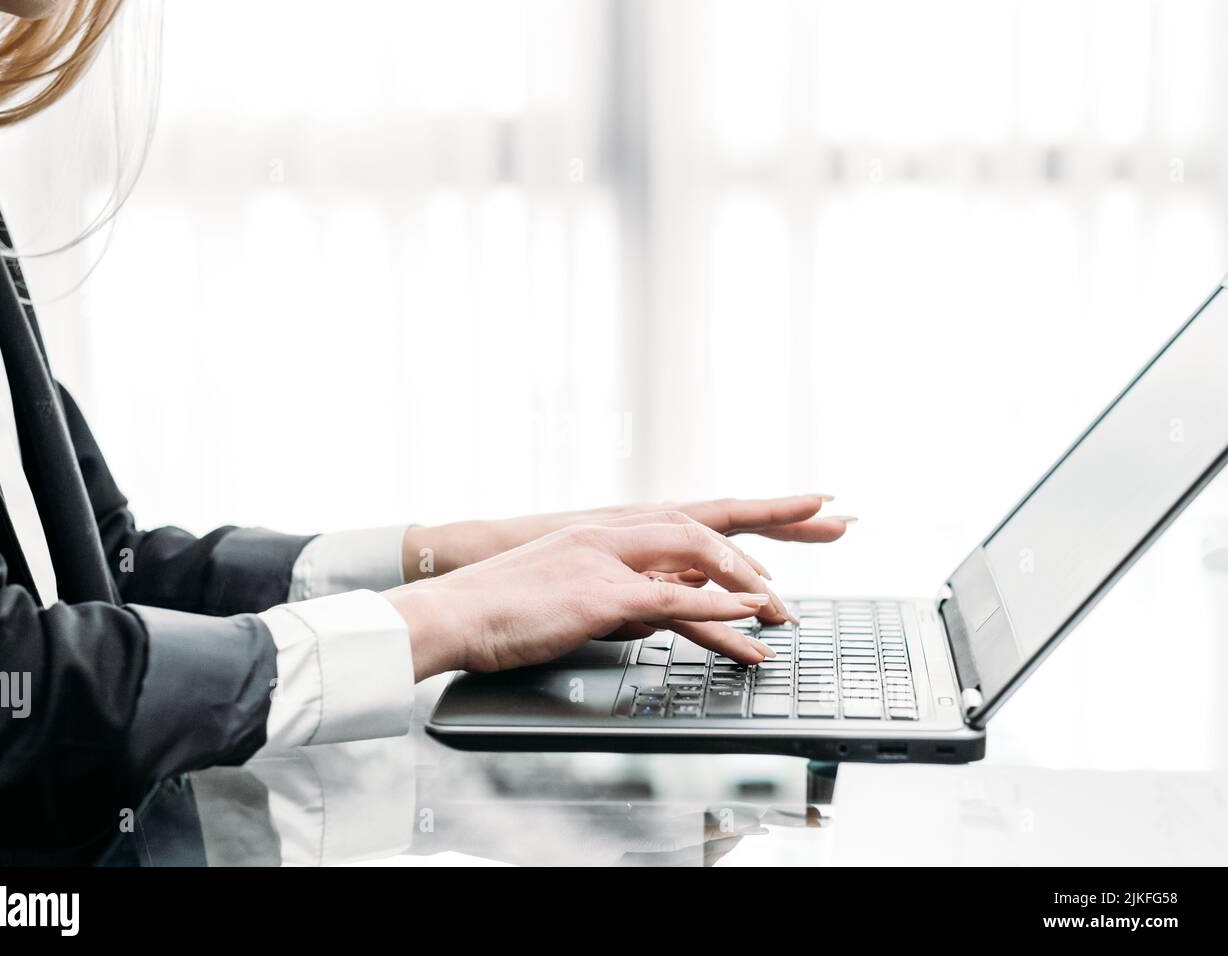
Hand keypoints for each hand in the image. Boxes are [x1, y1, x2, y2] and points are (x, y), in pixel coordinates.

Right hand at [401, 493, 853, 580]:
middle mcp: (617, 532)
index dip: (757, 508)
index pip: (699, 510)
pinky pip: (670, 601)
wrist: (450, 609)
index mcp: (613, 529)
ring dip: (750, 579)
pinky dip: (715, 612)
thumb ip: (627, 592)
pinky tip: (750, 622)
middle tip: (837, 519)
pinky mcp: (599, 595)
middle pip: (714, 517)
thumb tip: (668, 606)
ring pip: (700, 555)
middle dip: (779, 516)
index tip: (808, 504)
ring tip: (792, 605)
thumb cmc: (503, 605)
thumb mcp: (574, 590)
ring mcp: (608, 559)